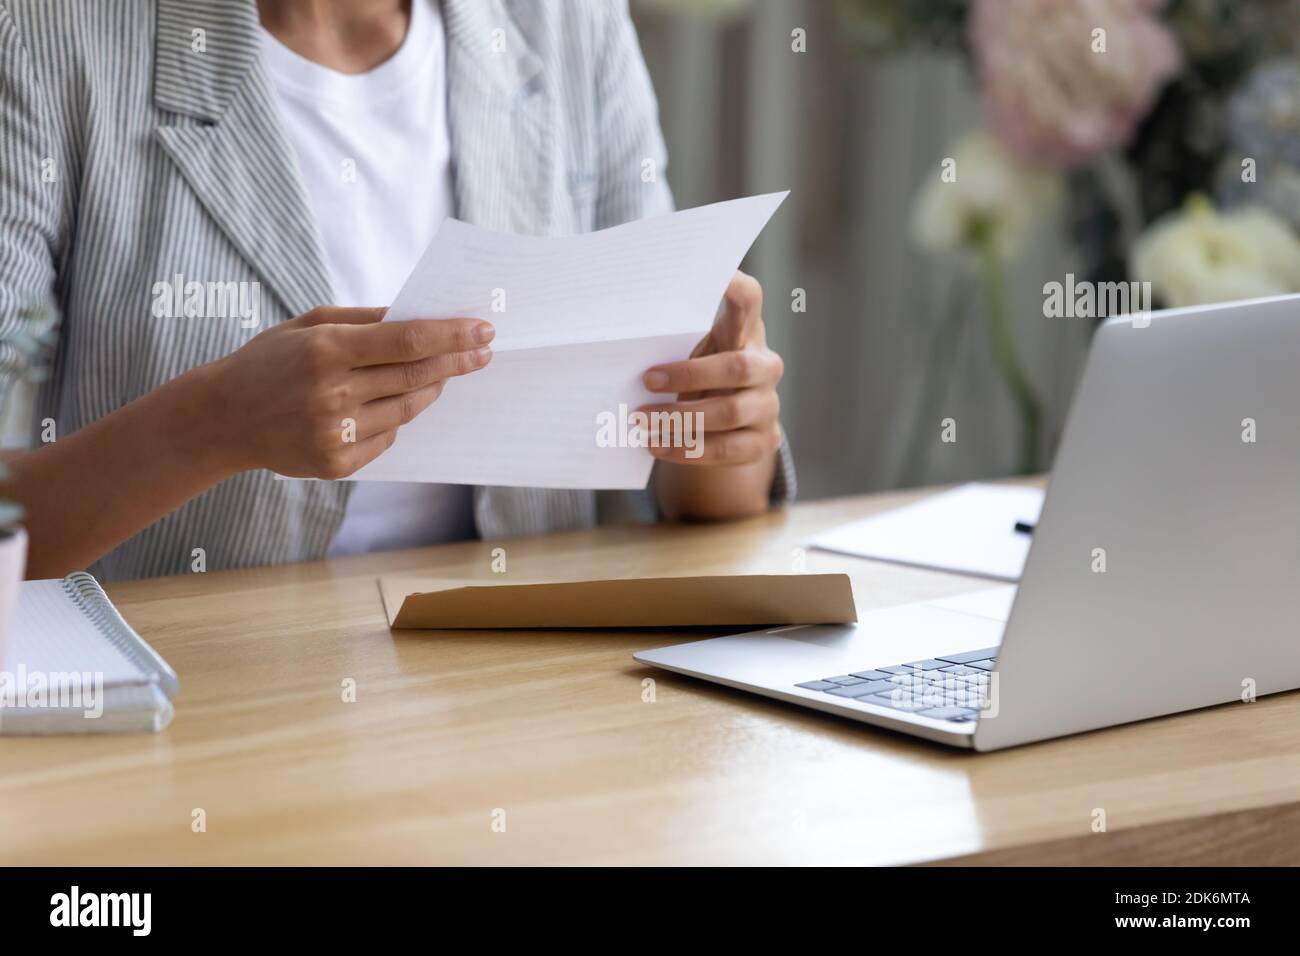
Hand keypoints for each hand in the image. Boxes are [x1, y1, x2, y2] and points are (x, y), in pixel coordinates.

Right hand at [203, 306, 492, 478]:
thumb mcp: (310, 325)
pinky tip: (384, 405)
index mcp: (327, 350)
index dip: (452, 335)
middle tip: (483, 351)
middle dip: (457, 362)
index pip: (407, 341)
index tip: (484, 330)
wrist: (222, 419)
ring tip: (441, 375)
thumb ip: (366, 319)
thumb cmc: (271, 361)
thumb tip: (422, 315)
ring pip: (407, 410)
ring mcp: (335, 433)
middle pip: (416, 376)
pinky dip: (395, 419)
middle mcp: (333, 393)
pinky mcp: (336, 464)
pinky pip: (387, 438)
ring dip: (430, 390)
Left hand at [641, 271, 783, 518]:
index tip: (714, 273)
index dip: (736, 286)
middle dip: (689, 375)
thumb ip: (675, 343)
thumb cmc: (701, 378)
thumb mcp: (693, 354)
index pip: (750, 301)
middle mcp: (766, 366)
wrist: (730, 430)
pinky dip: (686, 450)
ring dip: (679, 417)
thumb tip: (616, 340)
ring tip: (641, 421)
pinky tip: (656, 446)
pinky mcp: (763, 441)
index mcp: (747, 334)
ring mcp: (768, 405)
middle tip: (647, 380)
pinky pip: (726, 449)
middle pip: (739, 368)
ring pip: (729, 413)